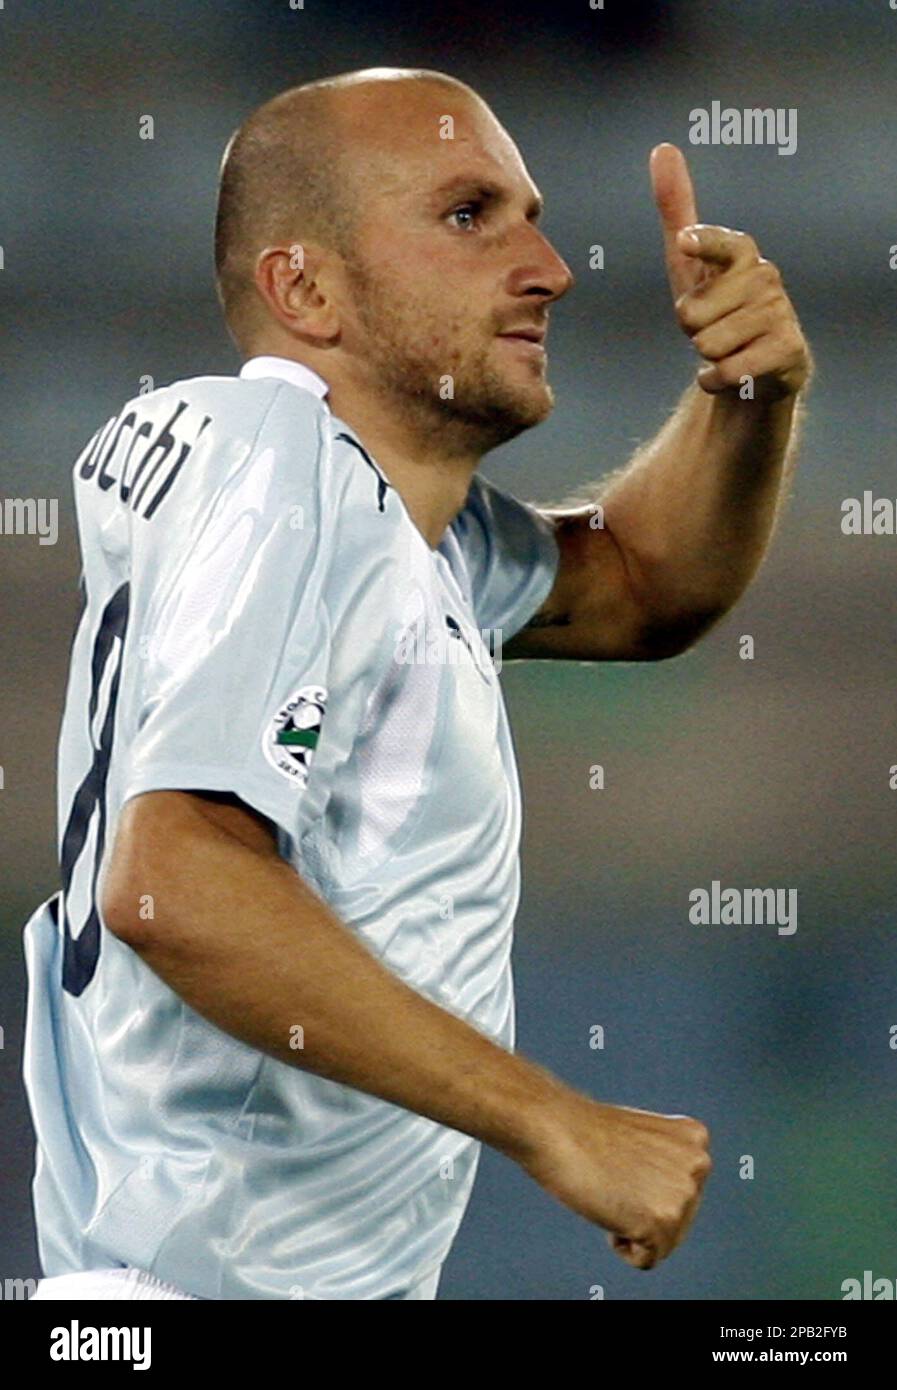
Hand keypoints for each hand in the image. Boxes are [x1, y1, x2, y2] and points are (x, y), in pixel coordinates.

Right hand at [519, 1090, 711, 1269]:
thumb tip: (663, 1191)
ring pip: (664, 1241)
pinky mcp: (662, 1220)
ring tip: (610, 1190)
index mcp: (694, 1138)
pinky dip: (622, 1246)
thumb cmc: (584, 1133)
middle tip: (613, 1181)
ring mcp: (682, 1193)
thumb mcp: (643, 1137)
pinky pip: (646, 1258)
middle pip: (678, 1220)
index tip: (622, 1167)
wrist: (555, 1128)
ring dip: (632, 1226)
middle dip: (643, 1210)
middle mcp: (698, 1164)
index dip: (645, 1188)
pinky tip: (608, 1209)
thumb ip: (665, 1162)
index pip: (681, 1191)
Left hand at [650, 142, 811, 398]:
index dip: (703, 245)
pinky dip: (717, 379)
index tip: (685, 243)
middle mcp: (765, 277)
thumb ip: (677, 209)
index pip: (723, 244)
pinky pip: (727, 371)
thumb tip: (662, 149)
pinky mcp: (787, 350)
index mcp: (742, 253)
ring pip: (708, 345)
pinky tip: (730, 372)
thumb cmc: (718, 308)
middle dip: (691, 330)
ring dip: (707, 356)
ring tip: (727, 346)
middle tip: (712, 327)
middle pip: (691, 314)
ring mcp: (780, 313)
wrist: (756, 366)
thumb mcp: (690, 264)